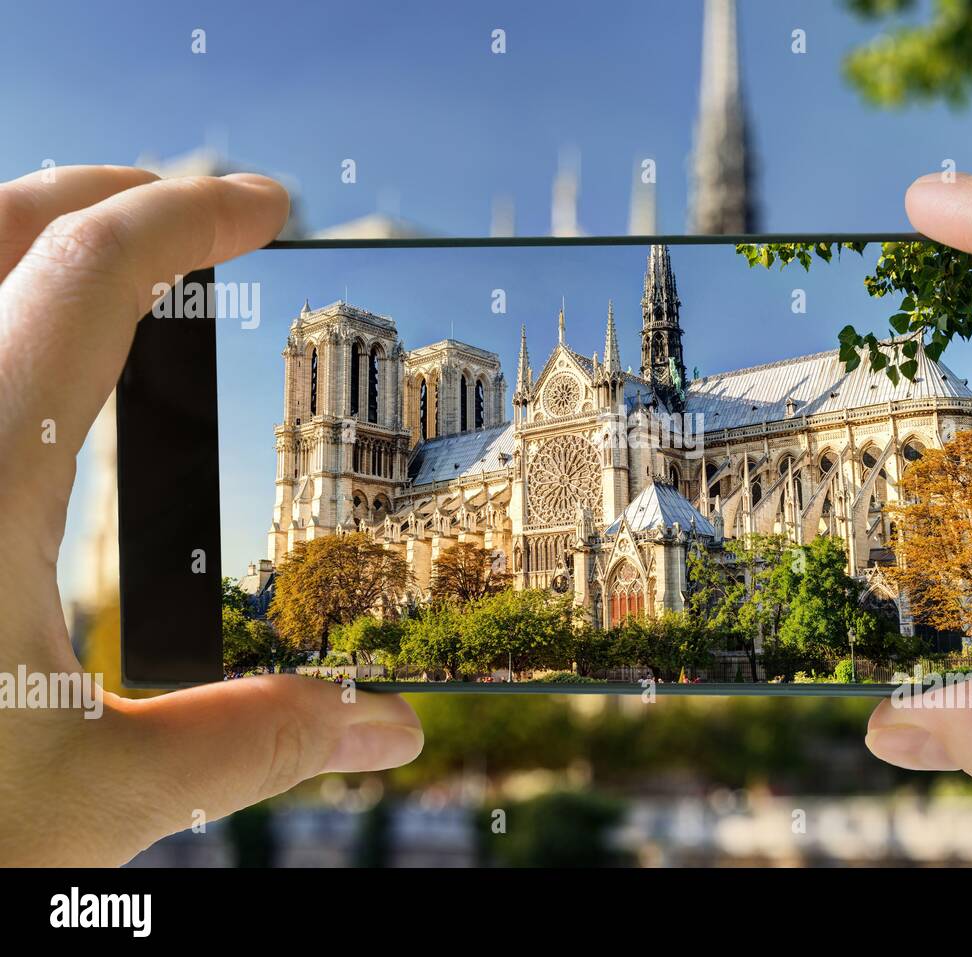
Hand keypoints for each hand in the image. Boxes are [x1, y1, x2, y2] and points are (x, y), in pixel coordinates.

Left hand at [0, 168, 423, 865]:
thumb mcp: (95, 795)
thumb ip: (251, 742)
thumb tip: (384, 729)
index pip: (93, 272)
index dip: (194, 213)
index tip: (268, 207)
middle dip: (102, 196)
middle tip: (189, 216)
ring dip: (20, 243)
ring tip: (99, 279)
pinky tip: (21, 393)